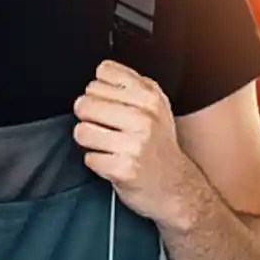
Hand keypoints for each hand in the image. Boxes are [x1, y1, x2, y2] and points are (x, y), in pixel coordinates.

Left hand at [73, 60, 194, 227]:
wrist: (176, 187)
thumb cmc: (159, 145)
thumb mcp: (156, 107)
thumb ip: (131, 85)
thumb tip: (100, 72)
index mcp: (150, 97)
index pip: (102, 74)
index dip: (99, 89)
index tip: (108, 103)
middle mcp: (144, 118)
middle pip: (85, 102)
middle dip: (88, 116)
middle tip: (104, 127)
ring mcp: (134, 144)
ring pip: (82, 130)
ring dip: (89, 140)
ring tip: (106, 144)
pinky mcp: (123, 169)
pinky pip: (88, 157)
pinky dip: (96, 161)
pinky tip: (112, 161)